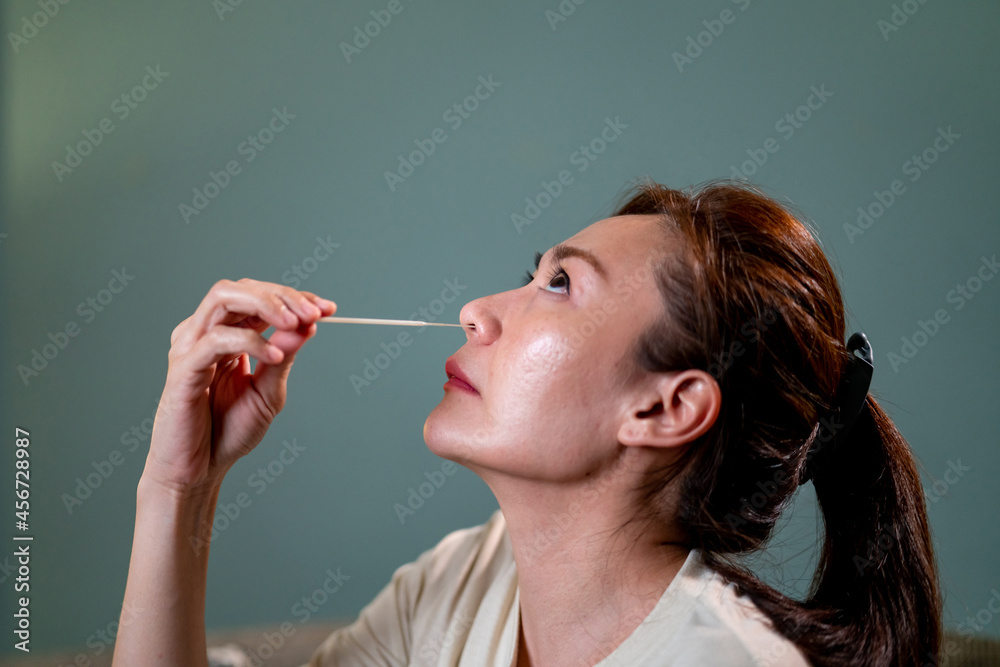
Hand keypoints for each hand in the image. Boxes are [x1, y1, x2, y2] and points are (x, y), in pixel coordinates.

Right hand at [142, 278, 334, 492]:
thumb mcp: (269, 391)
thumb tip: (308, 325)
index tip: (328, 308)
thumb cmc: (227, 431)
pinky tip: (275, 357)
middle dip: (283, 296)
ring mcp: (190, 347)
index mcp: (227, 335)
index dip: (295, 298)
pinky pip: (216, 340)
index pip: (260, 298)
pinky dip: (250, 341)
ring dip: (265, 305)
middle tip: (315, 313)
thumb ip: (285, 357)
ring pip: (223, 299)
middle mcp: (205, 333)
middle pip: (242, 289)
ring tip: (295, 322)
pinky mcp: (183, 369)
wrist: (199, 471)